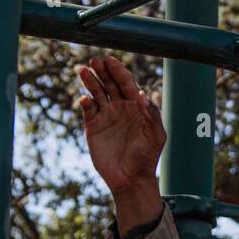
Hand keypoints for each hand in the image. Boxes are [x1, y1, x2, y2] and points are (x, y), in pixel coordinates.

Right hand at [76, 55, 165, 193]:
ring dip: (90, 81)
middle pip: (109, 83)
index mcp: (136, 106)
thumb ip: (152, 114)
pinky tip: (85, 99)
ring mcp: (105, 116)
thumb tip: (141, 93)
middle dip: (102, 71)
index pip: (126, 83)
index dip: (118, 71)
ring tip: (82, 70)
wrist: (131, 178)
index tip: (110, 60)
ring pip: (96, 93)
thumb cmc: (148, 157)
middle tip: (94, 60)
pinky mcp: (93, 127)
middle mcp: (119, 107)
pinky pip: (88, 110)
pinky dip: (85, 103)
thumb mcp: (156, 135)